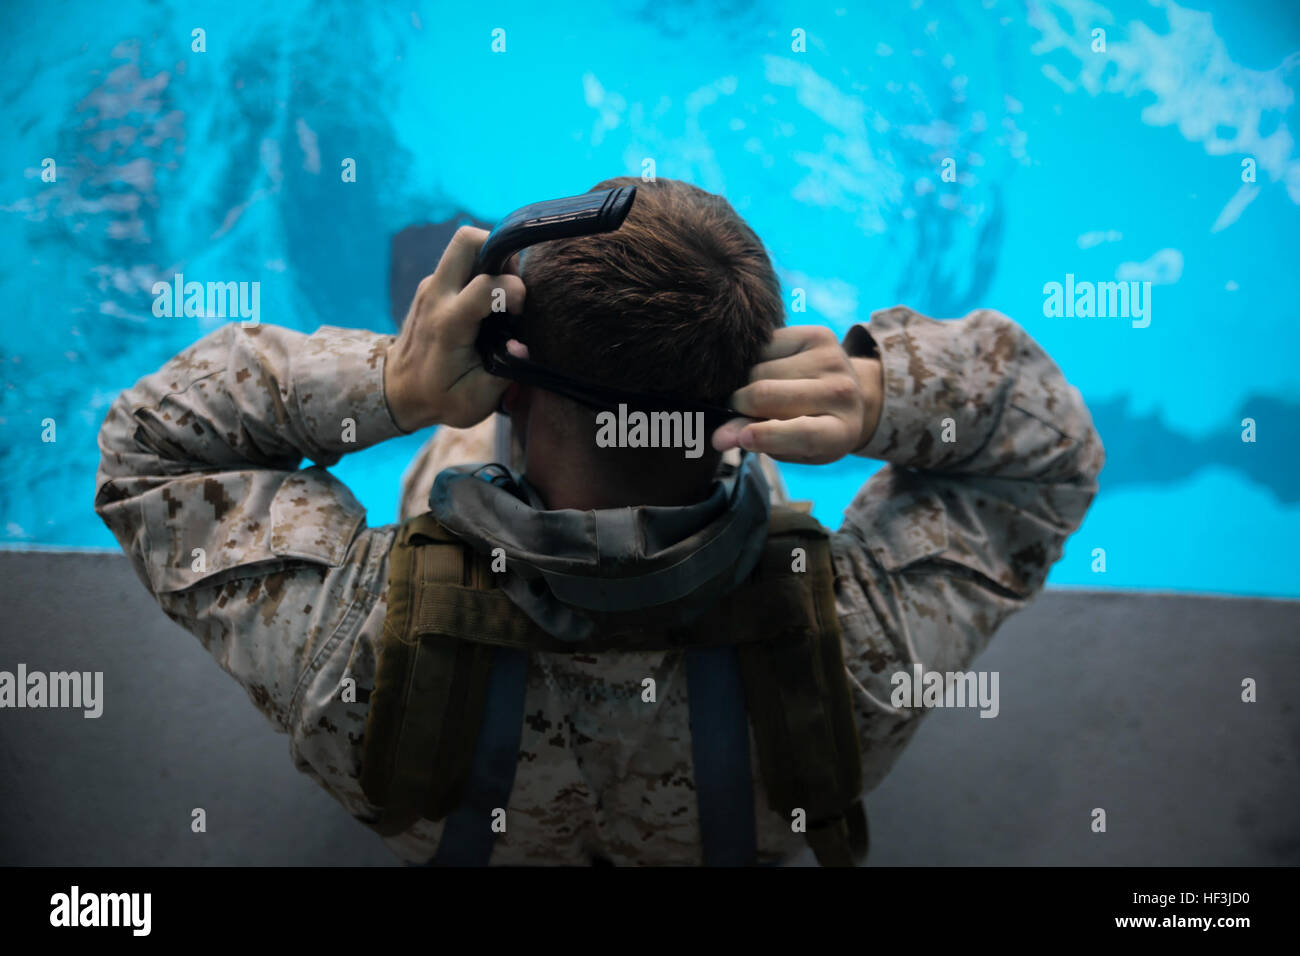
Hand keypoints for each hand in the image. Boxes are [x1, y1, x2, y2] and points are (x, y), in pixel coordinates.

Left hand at [383, 227, 525, 430]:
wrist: (397, 391)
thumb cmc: (440, 397)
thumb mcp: (476, 400)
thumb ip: (505, 373)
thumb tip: (523, 346)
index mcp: (448, 324)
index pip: (486, 284)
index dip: (514, 291)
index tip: (520, 314)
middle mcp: (436, 295)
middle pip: (467, 239)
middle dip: (500, 250)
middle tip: (512, 281)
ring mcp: (430, 286)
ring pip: (465, 246)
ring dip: (491, 260)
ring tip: (502, 295)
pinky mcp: (432, 286)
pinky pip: (461, 263)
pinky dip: (480, 272)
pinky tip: (487, 304)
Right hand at [712, 325, 883, 464]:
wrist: (847, 396)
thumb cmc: (811, 430)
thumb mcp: (789, 447)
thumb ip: (757, 443)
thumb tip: (719, 438)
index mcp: (840, 432)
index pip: (804, 433)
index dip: (767, 436)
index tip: (742, 438)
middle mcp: (841, 393)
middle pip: (767, 394)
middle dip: (740, 403)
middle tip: (738, 408)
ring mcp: (831, 359)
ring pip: (759, 369)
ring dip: (746, 381)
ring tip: (757, 388)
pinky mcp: (819, 334)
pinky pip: (764, 345)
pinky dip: (755, 359)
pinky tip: (766, 367)